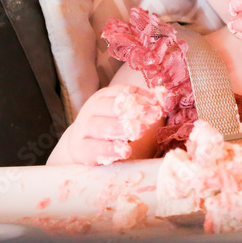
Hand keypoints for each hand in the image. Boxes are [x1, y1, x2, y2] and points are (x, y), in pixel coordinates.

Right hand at [47, 84, 165, 165]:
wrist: (79, 144)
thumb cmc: (108, 126)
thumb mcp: (122, 113)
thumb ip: (141, 106)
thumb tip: (162, 95)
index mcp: (103, 97)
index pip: (122, 91)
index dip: (142, 95)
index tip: (158, 103)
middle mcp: (92, 110)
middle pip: (110, 107)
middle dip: (133, 111)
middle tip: (152, 117)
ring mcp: (84, 129)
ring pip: (100, 126)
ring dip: (122, 129)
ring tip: (140, 132)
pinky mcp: (80, 148)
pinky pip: (94, 148)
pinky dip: (110, 149)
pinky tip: (125, 151)